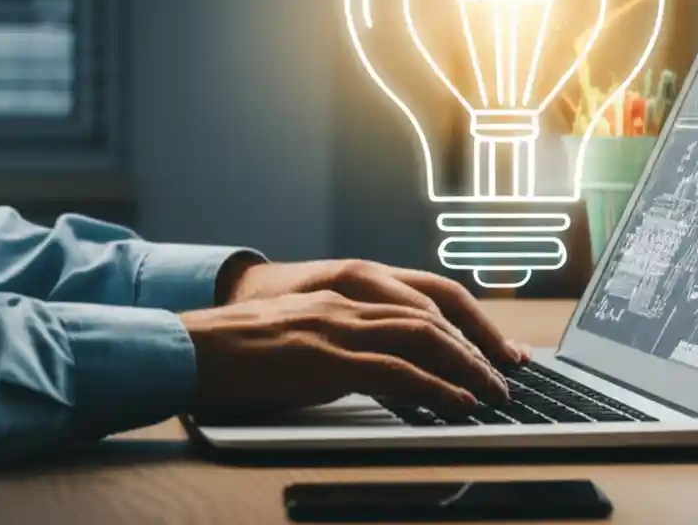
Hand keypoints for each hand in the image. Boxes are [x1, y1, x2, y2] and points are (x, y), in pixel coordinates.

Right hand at [217, 259, 530, 367]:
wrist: (188, 347)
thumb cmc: (239, 352)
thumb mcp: (304, 340)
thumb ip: (345, 348)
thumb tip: (388, 378)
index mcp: (345, 294)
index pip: (423, 299)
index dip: (466, 323)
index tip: (494, 351)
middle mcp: (348, 301)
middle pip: (434, 313)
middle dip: (478, 345)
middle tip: (508, 374)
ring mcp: (337, 326)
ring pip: (423, 337)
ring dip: (466, 366)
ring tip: (493, 393)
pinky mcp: (324, 357)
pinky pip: (394, 370)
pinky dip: (434, 388)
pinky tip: (456, 404)